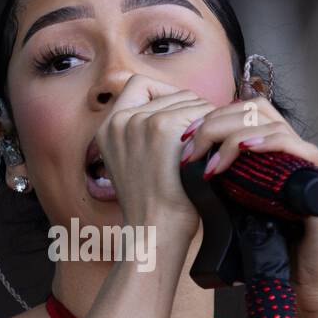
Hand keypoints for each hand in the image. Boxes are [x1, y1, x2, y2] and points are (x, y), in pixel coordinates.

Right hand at [95, 74, 215, 238]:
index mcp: (106, 128)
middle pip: (169, 91)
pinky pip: (199, 111)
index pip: (139, 85)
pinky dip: (211, 129)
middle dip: (190, 112)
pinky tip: (209, 152)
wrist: (156, 231)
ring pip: (187, 98)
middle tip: (201, 141)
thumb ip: (142, 135)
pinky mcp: (160, 127)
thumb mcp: (134, 164)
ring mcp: (138, 122)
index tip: (181, 119)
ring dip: (203, 121)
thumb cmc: (154, 207)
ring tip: (204, 150)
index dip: (164, 96)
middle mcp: (118, 121)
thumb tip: (180, 108)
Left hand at [178, 95, 317, 313]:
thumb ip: (218, 181)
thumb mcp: (233, 206)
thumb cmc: (268, 245)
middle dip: (217, 123)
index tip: (184, 137)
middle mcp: (290, 150)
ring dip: (235, 136)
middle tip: (192, 147)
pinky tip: (248, 148)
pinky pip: (302, 149)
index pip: (241, 112)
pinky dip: (271, 143)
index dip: (211, 117)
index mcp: (269, 151)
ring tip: (212, 161)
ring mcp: (306, 163)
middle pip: (254, 110)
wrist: (302, 278)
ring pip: (273, 124)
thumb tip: (181, 164)